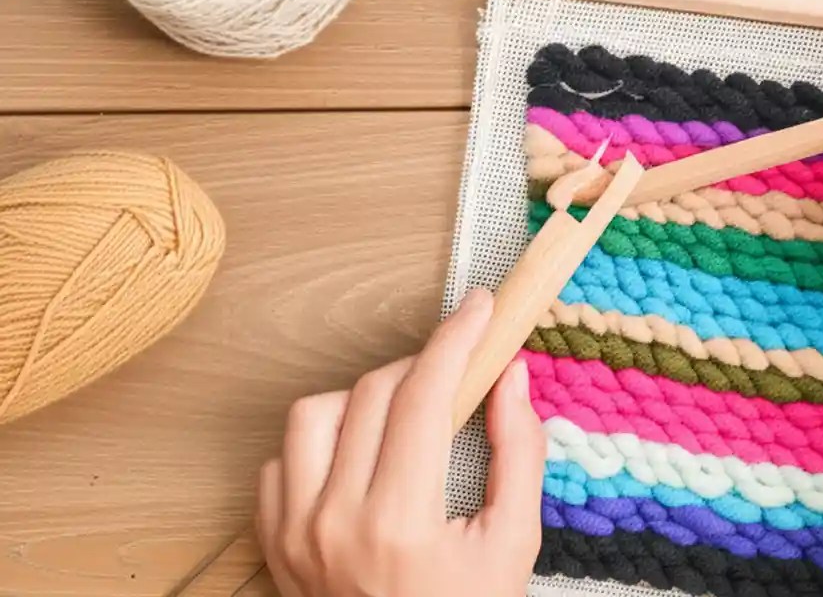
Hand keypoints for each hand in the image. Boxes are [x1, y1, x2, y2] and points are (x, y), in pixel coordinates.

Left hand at [256, 289, 545, 596]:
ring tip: (403, 422)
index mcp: (401, 521)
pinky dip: (321, 443)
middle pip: (374, 392)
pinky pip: (282, 458)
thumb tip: (510, 378)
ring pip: (316, 413)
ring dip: (365, 401)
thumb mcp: (512, 545)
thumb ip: (518, 455)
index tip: (481, 308)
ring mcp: (294, 531)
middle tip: (458, 375)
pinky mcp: (272, 541)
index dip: (456, 338)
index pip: (425, 396)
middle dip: (424, 367)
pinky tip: (359, 462)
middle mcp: (336, 519)